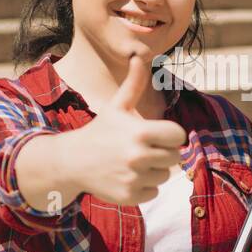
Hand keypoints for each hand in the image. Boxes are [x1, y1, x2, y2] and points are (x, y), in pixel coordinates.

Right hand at [71, 52, 186, 205]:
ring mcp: (134, 177)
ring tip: (133, 163)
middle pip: (174, 157)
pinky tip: (127, 177)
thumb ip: (134, 84)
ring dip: (153, 171)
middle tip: (141, 149)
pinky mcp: (129, 196)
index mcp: (141, 132)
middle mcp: (138, 156)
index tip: (157, 135)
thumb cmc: (101, 131)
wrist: (72, 161)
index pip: (179, 136)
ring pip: (164, 176)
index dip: (170, 135)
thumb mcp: (117, 106)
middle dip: (161, 153)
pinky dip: (144, 188)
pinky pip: (153, 193)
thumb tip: (140, 56)